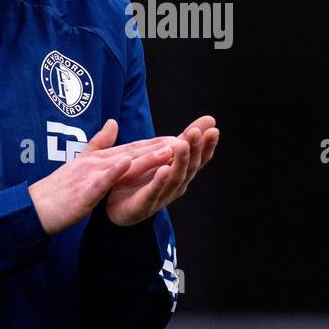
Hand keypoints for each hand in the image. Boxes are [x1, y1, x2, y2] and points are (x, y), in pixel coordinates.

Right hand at [27, 120, 175, 234]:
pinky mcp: (82, 190)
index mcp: (99, 158)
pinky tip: (126, 165)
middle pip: (133, 152)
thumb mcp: (81, 163)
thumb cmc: (60, 190)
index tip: (180, 138)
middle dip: (159, 146)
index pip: (133, 148)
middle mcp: (97, 162)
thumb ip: (98, 143)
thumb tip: (113, 123)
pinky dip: (113, 172)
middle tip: (184, 139)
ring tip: (168, 149)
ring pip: (122, 163)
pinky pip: (100, 180)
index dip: (157, 142)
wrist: (36, 208)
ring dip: (145, 156)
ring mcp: (90, 174)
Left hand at [104, 115, 218, 226]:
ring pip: (175, 178)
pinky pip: (153, 192)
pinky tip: (164, 169)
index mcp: (180, 173)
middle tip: (196, 132)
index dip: (206, 145)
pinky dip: (160, 181)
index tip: (213, 129)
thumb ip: (181, 139)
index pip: (198, 158)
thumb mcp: (164, 155)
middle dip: (194, 149)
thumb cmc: (143, 180)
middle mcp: (175, 185)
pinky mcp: (143, 206)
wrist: (115, 209)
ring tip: (182, 144)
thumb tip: (210, 119)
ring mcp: (161, 197)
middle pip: (189, 166)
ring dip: (180, 161)